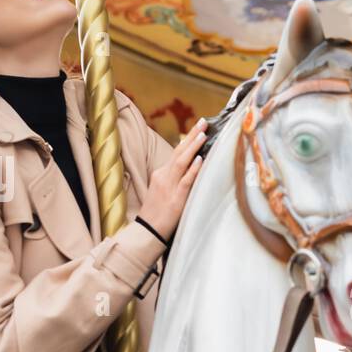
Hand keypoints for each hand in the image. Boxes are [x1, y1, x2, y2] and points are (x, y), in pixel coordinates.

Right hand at [139, 118, 207, 240]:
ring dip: (193, 147)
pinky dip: (193, 170)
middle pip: (179, 152)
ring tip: (204, 134)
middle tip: (204, 122)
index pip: (176, 153)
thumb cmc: (157, 212)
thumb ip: (174, 179)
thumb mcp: (162, 190)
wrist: (147, 230)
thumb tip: (191, 167)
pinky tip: (200, 160)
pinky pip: (185, 181)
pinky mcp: (176, 198)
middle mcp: (164, 176)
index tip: (198, 129)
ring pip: (182, 162)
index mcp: (160, 174)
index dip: (188, 141)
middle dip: (192, 136)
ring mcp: (169, 187)